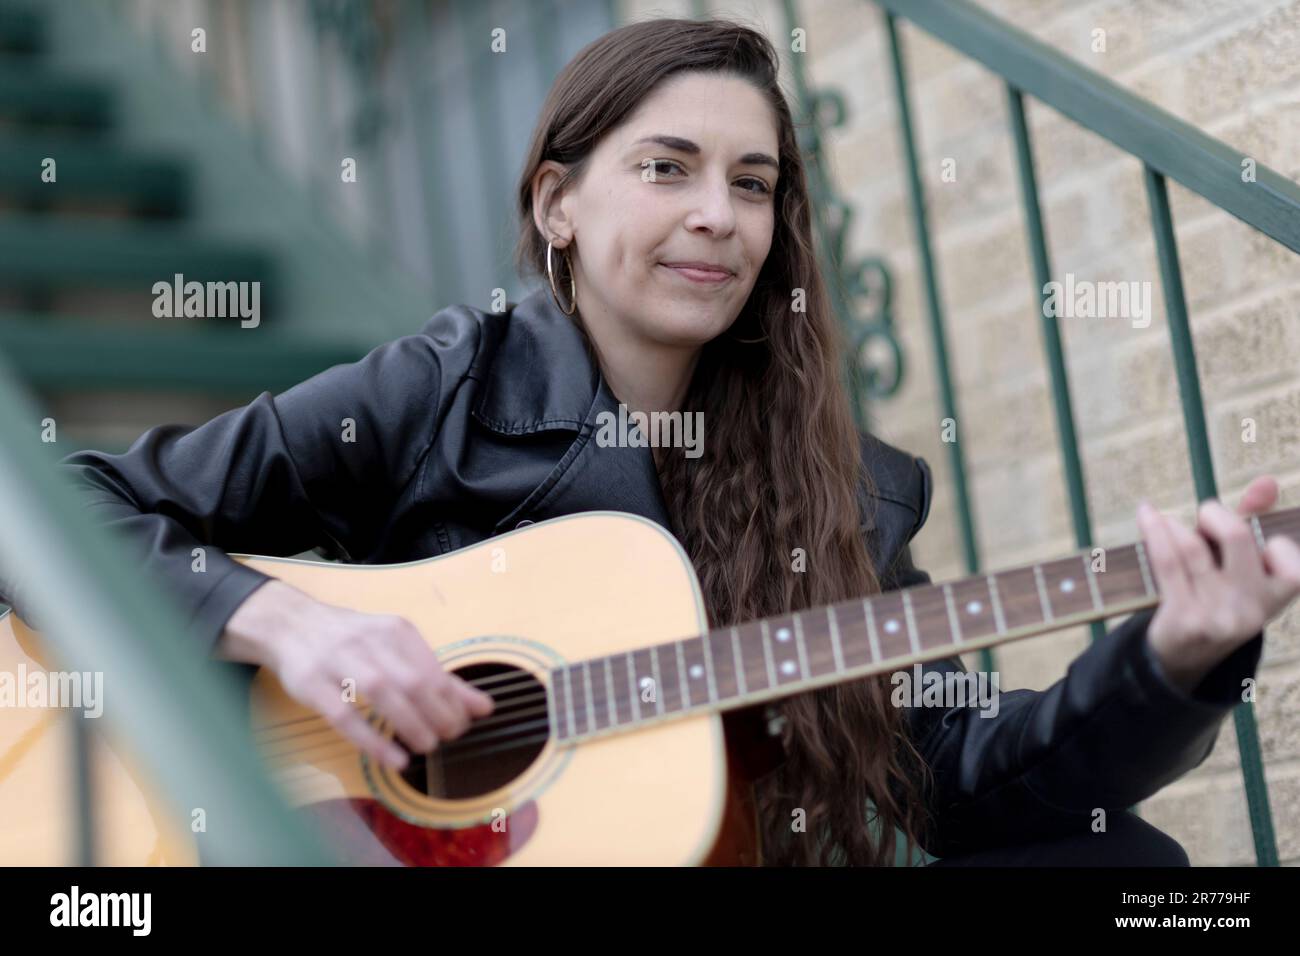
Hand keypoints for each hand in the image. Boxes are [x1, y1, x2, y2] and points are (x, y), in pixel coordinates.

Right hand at [222, 580, 494, 769]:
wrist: (291, 624)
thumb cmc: (354, 642)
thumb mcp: (398, 649)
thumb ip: (440, 679)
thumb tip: (485, 707)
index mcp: (396, 631)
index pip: (433, 669)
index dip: (454, 701)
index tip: (466, 723)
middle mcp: (369, 641)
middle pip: (412, 680)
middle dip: (439, 713)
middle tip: (451, 737)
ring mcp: (338, 661)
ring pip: (381, 693)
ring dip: (410, 724)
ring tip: (428, 747)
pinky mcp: (313, 684)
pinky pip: (345, 715)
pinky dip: (372, 740)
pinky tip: (394, 758)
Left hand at [1139, 475, 1299, 693]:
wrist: (1183, 655)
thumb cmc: (1218, 597)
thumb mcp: (1245, 566)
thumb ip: (1256, 521)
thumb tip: (1267, 480)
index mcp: (1281, 592)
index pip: (1284, 549)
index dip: (1258, 530)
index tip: (1233, 531)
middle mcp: (1255, 607)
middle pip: (1236, 536)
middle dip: (1213, 514)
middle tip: (1201, 518)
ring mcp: (1220, 616)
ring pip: (1192, 547)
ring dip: (1173, 524)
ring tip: (1162, 520)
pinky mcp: (1185, 619)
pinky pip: (1167, 562)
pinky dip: (1154, 530)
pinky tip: (1146, 513)